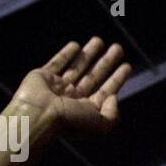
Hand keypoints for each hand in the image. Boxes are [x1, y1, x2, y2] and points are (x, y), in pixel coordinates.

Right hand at [11, 38, 131, 135]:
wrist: (38, 114)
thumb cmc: (70, 121)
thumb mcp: (100, 124)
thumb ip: (112, 115)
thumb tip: (113, 98)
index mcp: (86, 111)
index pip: (106, 91)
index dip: (117, 79)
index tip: (127, 66)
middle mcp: (72, 99)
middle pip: (94, 76)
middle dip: (107, 62)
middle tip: (118, 48)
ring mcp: (57, 87)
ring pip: (77, 67)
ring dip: (89, 54)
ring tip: (100, 40)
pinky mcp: (43, 76)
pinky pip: (57, 63)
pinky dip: (66, 54)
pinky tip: (76, 45)